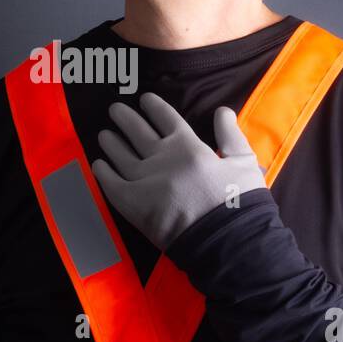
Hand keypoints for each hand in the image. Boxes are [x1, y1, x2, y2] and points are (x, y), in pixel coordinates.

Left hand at [91, 92, 266, 251]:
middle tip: (114, 111)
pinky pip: (111, 183)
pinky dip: (102, 172)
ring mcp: (143, 179)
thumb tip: (222, 110)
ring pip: (120, 154)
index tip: (144, 100)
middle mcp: (161, 158)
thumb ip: (230, 135)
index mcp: (188, 146)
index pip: (165, 118)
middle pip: (137, 131)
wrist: (224, 241)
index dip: (153, 107)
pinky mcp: (132, 203)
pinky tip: (98, 165)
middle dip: (124, 118)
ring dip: (111, 142)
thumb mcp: (244, 162)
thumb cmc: (239, 202)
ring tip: (104, 134)